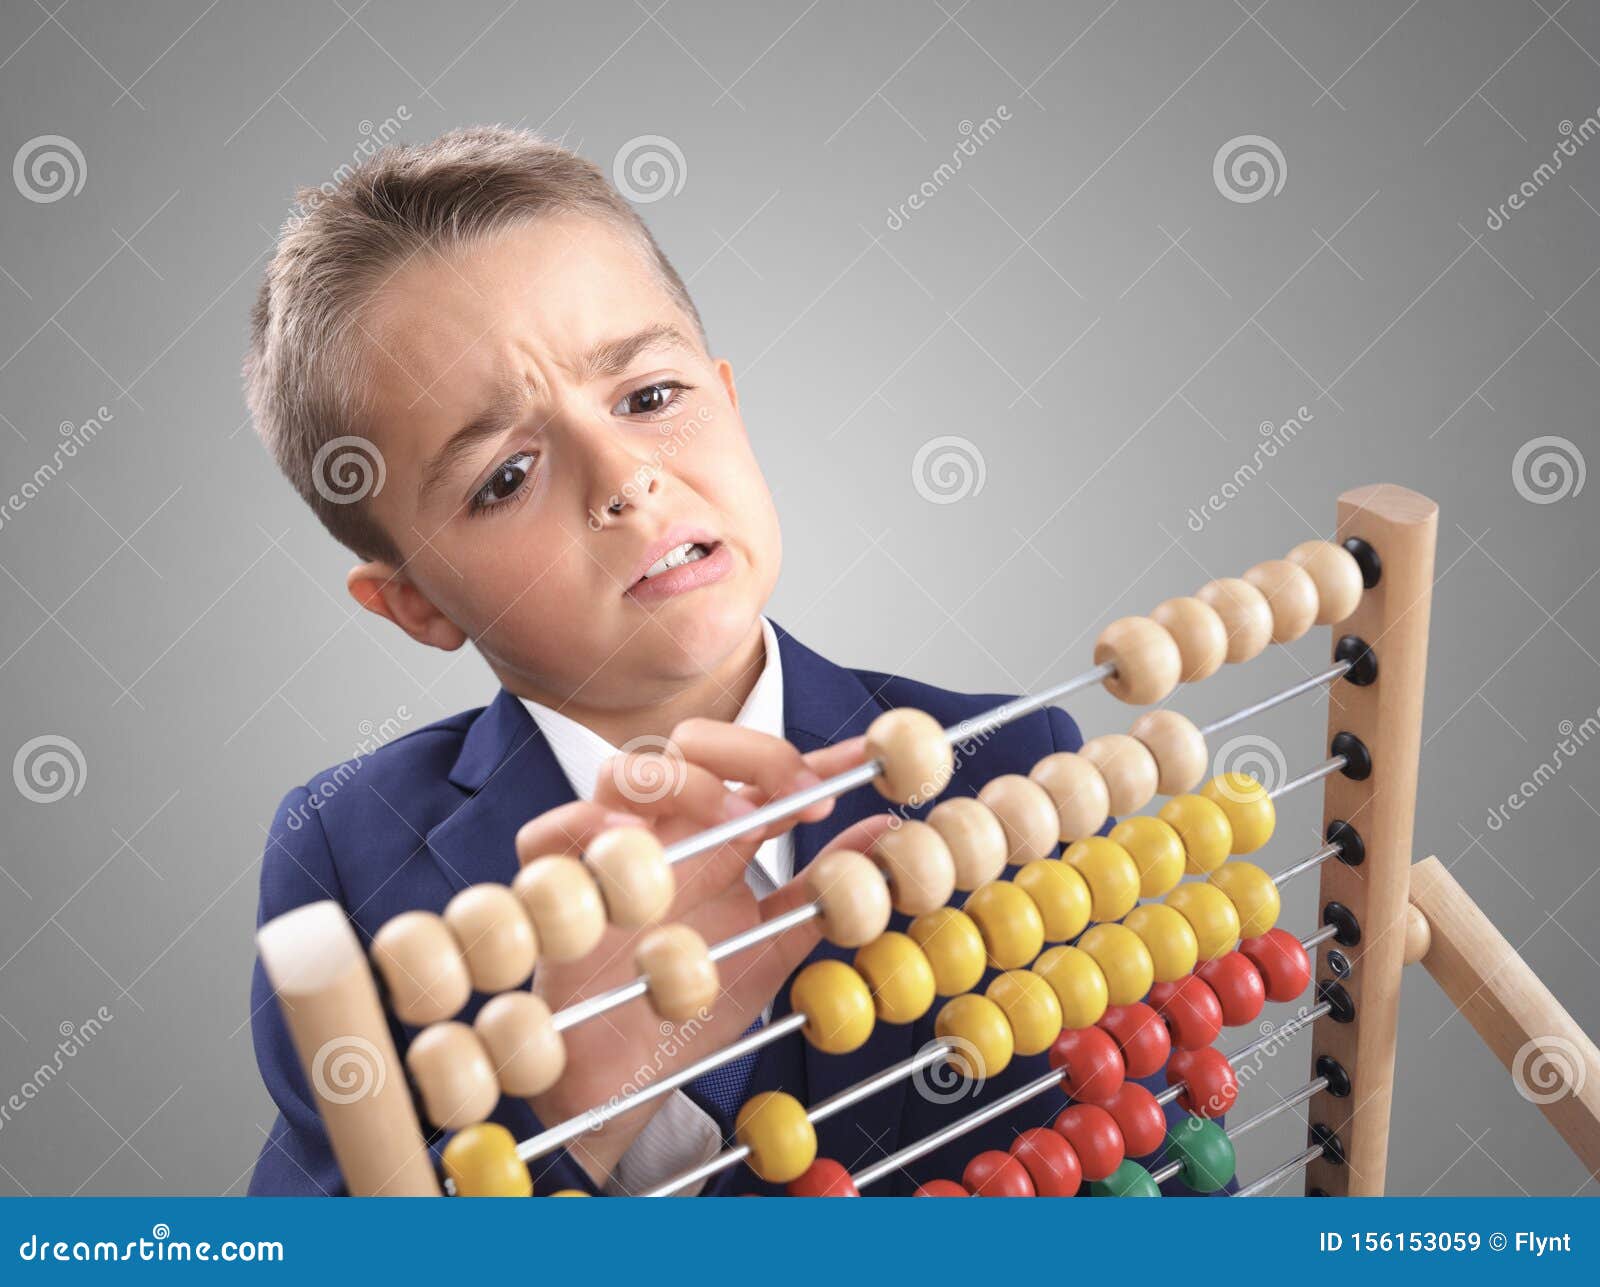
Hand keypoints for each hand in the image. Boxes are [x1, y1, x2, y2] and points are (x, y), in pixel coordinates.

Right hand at [512, 723, 887, 1185]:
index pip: (763, 774)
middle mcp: (663, 833)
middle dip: (747, 751)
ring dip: (678, 779)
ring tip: (728, 818)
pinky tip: (628, 842)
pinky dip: (584, 824)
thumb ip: (822, 889)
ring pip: (621, 771)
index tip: (860, 765)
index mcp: (717, 839)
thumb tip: (887, 836)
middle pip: (691, 745)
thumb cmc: (689, 1005)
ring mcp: (607, 854)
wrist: (622, 1083)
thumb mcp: (772, 944)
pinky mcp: (554, 889)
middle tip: (796, 792)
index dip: (811, 758)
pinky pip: (547, 833)